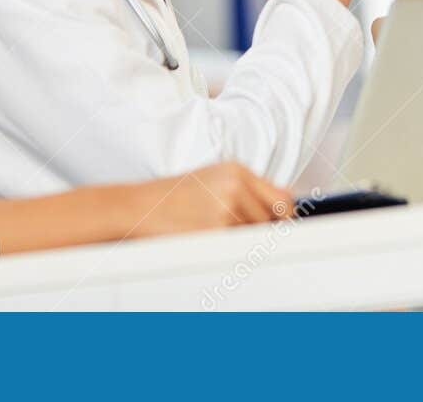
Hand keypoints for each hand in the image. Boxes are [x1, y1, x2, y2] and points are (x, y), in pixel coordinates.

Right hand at [125, 162, 293, 237]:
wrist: (138, 206)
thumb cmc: (173, 197)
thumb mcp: (213, 180)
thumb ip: (247, 191)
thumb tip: (281, 209)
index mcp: (238, 171)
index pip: (282, 198)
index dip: (284, 217)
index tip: (280, 228)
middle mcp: (235, 186)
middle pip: (274, 220)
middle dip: (266, 232)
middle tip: (246, 238)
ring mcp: (225, 208)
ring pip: (255, 237)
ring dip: (243, 243)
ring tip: (216, 235)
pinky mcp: (214, 231)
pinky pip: (235, 249)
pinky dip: (228, 252)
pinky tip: (207, 242)